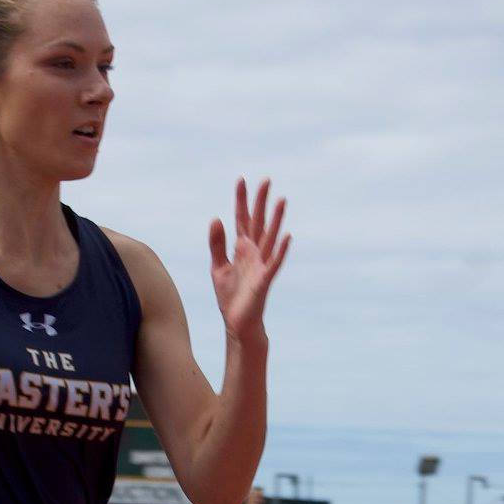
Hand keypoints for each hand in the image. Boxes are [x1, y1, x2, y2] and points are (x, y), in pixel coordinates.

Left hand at [208, 178, 291, 344]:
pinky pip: (274, 262)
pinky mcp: (264, 280)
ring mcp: (261, 265)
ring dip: (276, 219)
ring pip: (270, 237)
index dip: (241, 200)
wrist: (237, 323)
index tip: (241, 180)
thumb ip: (217, 244)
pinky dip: (281, 249)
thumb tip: (215, 218)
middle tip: (266, 180)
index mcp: (242, 249)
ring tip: (282, 200)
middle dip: (261, 202)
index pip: (241, 219)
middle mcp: (254, 253)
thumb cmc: (230, 297)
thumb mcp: (218, 267)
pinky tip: (287, 235)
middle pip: (258, 222)